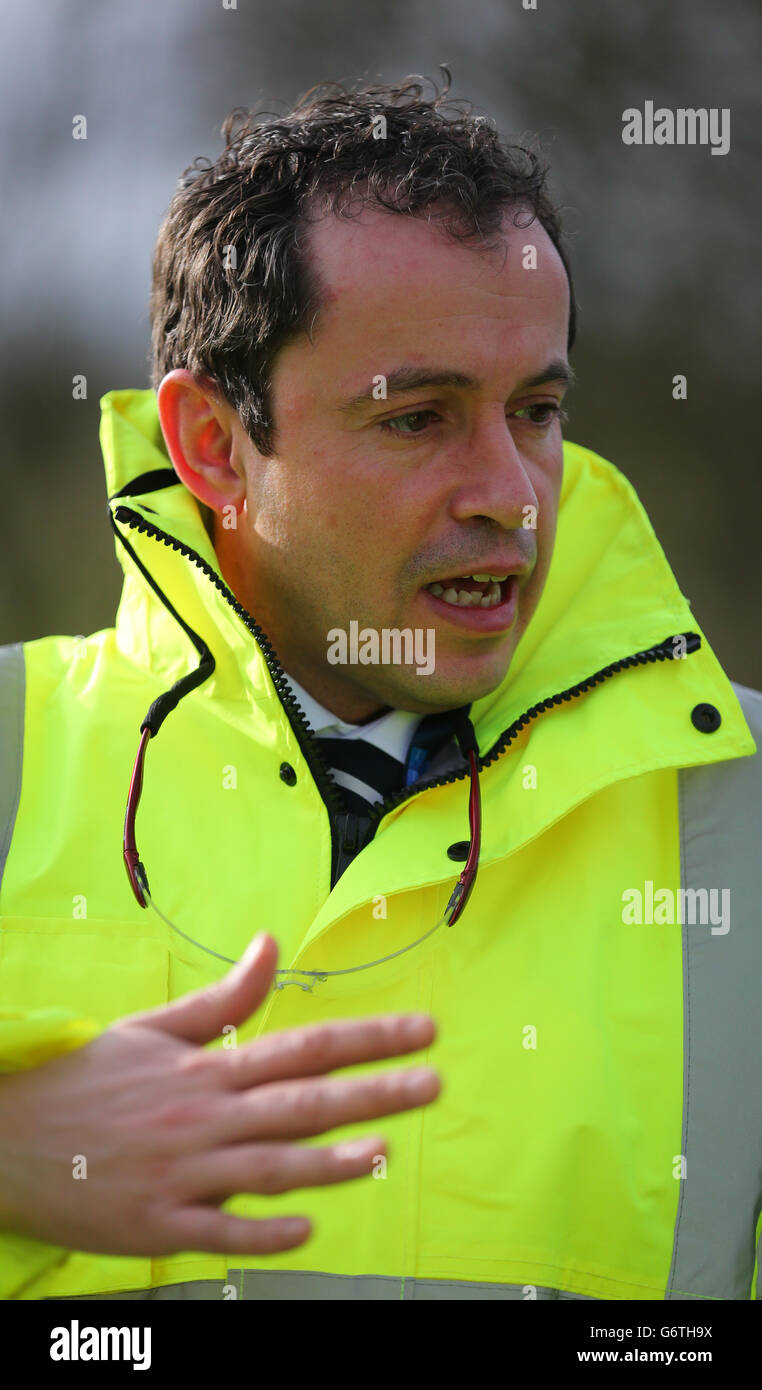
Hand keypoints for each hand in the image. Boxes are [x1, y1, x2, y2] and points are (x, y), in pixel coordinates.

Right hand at [0, 933, 438, 1256]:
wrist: (6, 1134)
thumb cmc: (85, 1079)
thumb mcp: (152, 1028)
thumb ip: (223, 997)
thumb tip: (271, 945)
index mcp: (206, 1069)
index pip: (304, 1047)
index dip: (368, 1038)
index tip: (421, 1031)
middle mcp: (203, 1118)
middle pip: (302, 1103)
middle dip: (374, 1092)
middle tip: (432, 1083)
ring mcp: (182, 1175)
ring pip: (271, 1168)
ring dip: (331, 1162)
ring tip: (384, 1152)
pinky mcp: (156, 1225)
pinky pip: (219, 1233)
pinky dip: (263, 1232)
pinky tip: (306, 1227)